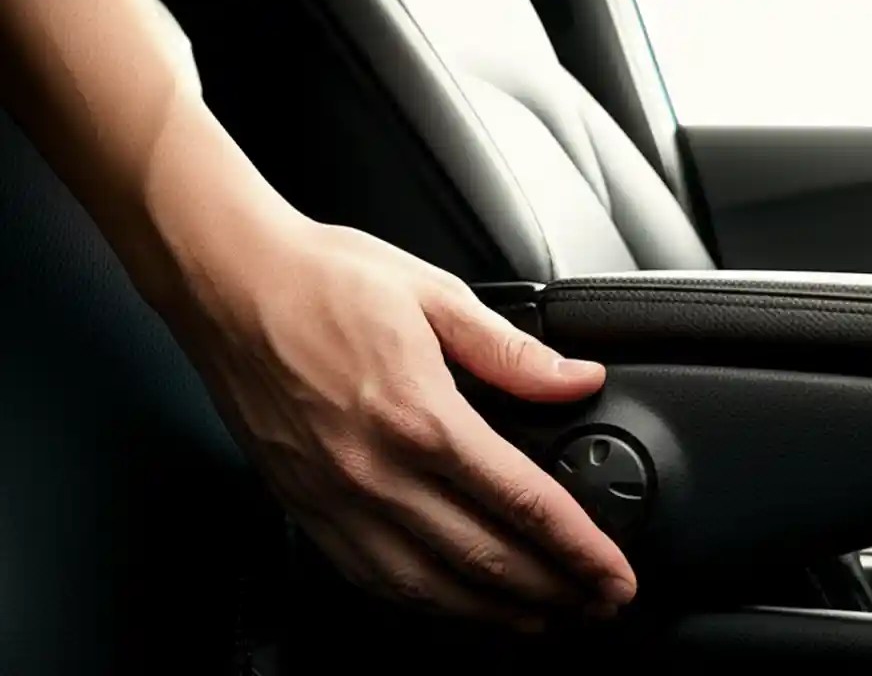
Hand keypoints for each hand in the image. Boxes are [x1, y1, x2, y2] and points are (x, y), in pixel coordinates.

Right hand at [163, 219, 635, 630]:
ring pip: (427, 586)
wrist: (226, 282)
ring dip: (492, 613)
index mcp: (421, 416)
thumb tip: (578, 379)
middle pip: (484, 559)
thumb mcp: (435, 296)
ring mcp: (335, 497)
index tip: (615, 575)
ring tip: (540, 621)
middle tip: (596, 607)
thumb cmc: (322, 279)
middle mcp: (377, 471)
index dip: (580, 549)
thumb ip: (513, 352)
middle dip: (554, 593)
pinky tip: (451, 605)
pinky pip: (370, 577)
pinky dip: (423, 604)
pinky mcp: (304, 506)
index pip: (523, 503)